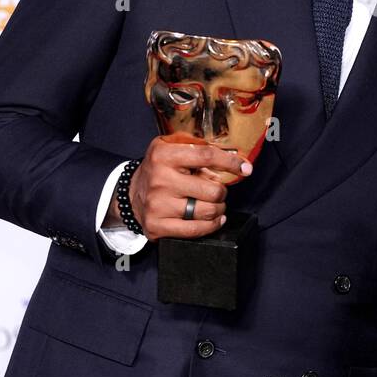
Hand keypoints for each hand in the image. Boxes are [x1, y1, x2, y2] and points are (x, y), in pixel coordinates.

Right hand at [107, 135, 251, 240]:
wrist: (130, 194)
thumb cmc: (159, 169)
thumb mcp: (170, 147)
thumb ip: (196, 146)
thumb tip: (232, 154)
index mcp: (164, 155)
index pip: (207, 156)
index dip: (231, 163)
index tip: (246, 168)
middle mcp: (160, 180)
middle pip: (213, 190)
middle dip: (221, 191)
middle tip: (217, 190)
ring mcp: (158, 205)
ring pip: (207, 211)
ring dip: (218, 209)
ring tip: (213, 204)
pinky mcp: (157, 226)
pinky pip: (195, 230)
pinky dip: (211, 226)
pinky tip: (214, 219)